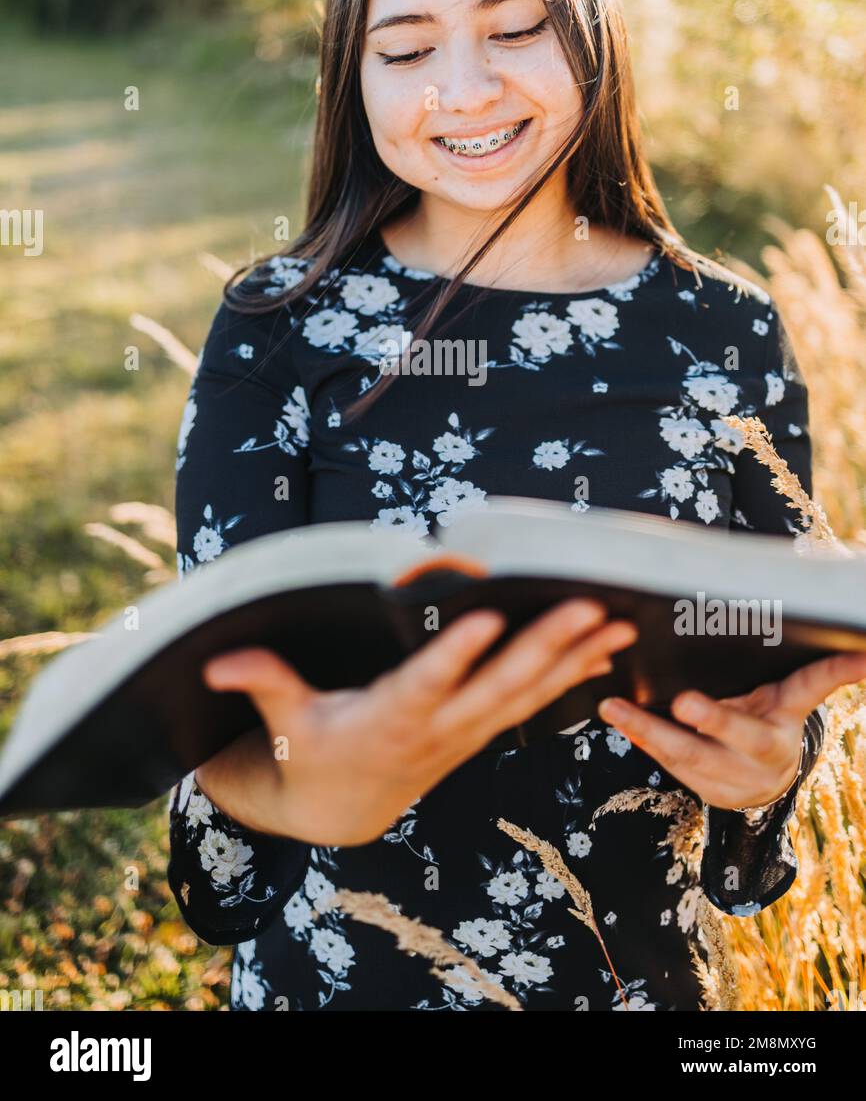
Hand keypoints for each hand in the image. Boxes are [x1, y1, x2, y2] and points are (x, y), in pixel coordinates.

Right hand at [196, 598, 636, 842]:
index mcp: (388, 720)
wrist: (342, 810)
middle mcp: (438, 729)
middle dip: (546, 647)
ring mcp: (467, 733)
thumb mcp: (283, 726)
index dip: (456, 656)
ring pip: (530, 695)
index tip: (488, 618)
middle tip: (588, 606)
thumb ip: (263, 685)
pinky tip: (606, 649)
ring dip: (577, 658)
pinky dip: (571, 677)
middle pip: (499, 687)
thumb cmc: (310, 755)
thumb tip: (220, 662)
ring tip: (620, 621)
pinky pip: (534, 703)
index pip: (426, 685)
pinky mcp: (480, 730)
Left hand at [597, 652, 865, 809]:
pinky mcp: (712, 793)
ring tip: (615, 708)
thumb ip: (800, 670)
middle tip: (684, 701)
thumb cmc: (768, 717)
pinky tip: (618, 723)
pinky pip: (672, 766)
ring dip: (650, 731)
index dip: (837, 669)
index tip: (863, 655)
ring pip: (693, 756)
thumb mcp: (783, 693)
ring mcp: (740, 778)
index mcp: (789, 716)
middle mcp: (770, 751)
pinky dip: (643, 742)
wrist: (767, 778)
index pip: (812, 686)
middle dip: (713, 719)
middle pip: (742, 735)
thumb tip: (849, 640)